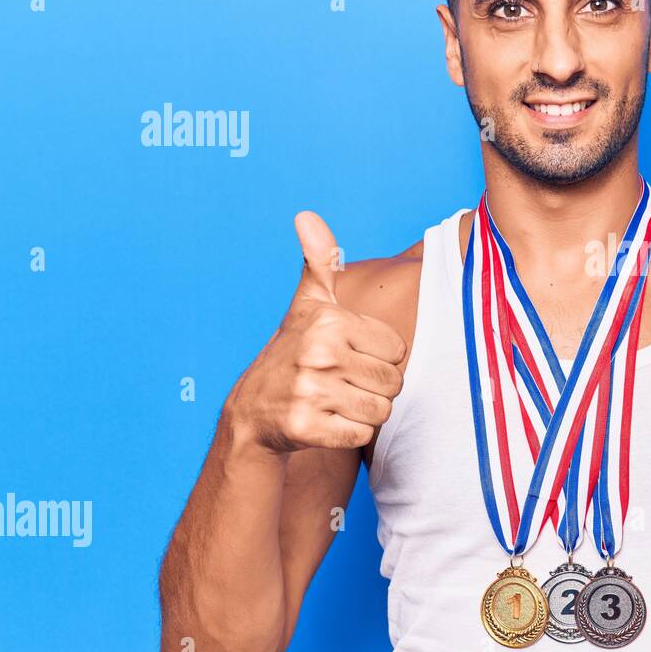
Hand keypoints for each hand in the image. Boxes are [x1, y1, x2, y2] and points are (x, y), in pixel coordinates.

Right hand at [227, 212, 407, 453]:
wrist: (252, 412)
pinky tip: (326, 422)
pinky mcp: (307, 428)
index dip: (380, 357)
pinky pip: (362, 436)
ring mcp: (310, 393)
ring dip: (364, 412)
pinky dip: (350, 434)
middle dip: (375, 387)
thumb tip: (306, 215)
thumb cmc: (292, 352)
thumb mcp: (308, 305)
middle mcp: (318, 354)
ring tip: (335, 401)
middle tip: (342, 383)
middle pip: (393, 382)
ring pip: (381, 411)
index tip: (349, 356)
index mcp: (329, 322)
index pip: (398, 350)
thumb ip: (320, 262)